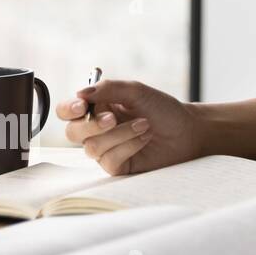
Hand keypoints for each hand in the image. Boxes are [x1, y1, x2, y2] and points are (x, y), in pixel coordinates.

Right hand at [55, 78, 201, 174]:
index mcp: (98, 108)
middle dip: (91, 125)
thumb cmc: (163, 109)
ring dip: (121, 134)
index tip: (82, 106)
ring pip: (92, 147)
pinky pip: (109, 159)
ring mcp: (106, 149)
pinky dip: (129, 146)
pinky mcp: (117, 166)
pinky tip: (145, 138)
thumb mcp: (138, 92)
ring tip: (145, 125)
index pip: (68, 111)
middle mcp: (97, 130)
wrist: (187, 130)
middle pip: (72, 132)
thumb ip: (109, 88)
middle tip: (113, 118)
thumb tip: (80, 93)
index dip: (68, 109)